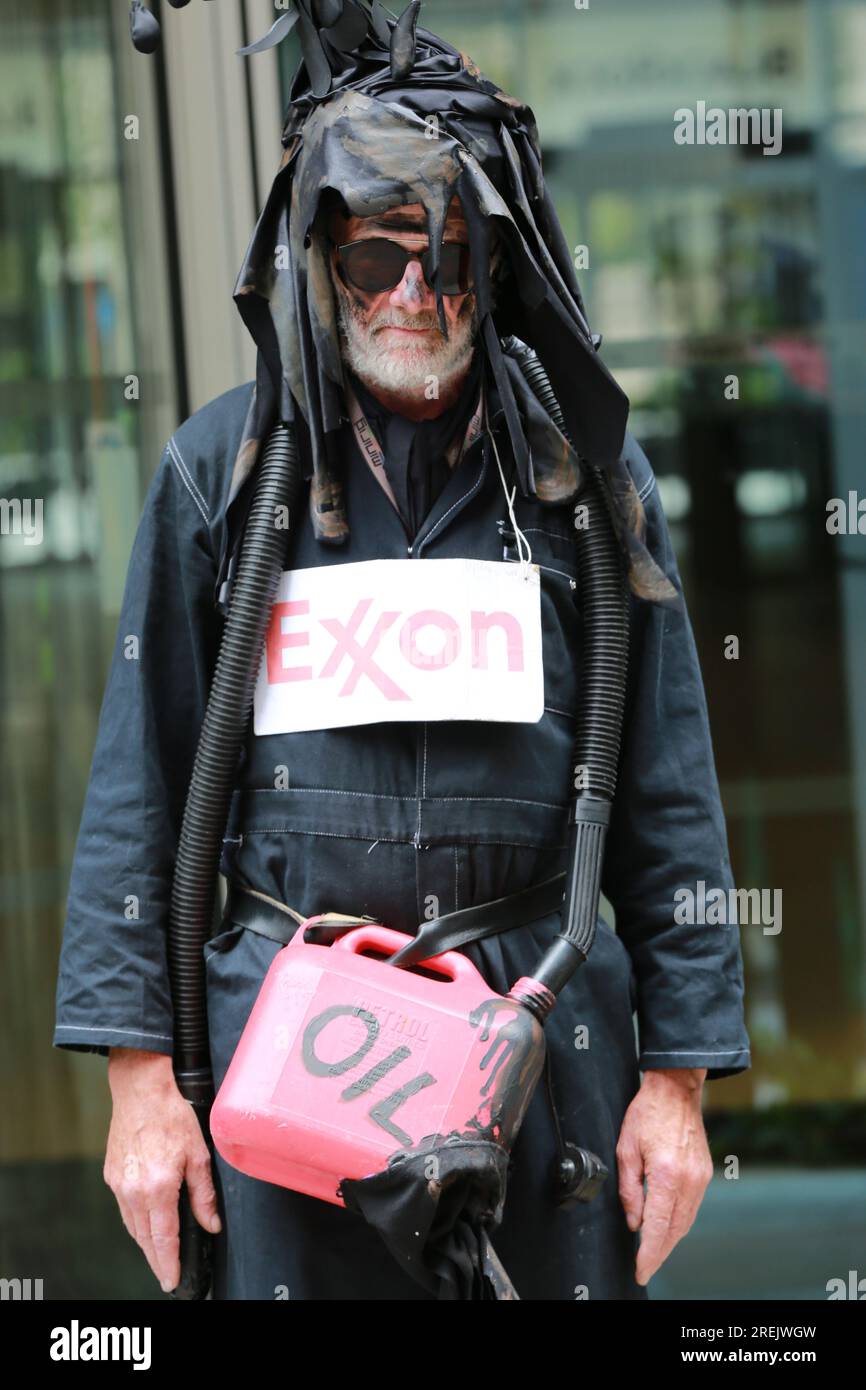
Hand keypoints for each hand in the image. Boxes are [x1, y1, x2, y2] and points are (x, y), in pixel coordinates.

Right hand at [104, 1048, 220, 1293]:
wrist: (140, 1090)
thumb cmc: (172, 1115)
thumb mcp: (199, 1154)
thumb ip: (204, 1194)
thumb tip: (212, 1224)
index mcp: (158, 1187)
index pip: (163, 1238)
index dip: (168, 1263)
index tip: (172, 1281)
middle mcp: (134, 1190)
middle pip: (144, 1238)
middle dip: (156, 1259)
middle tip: (167, 1274)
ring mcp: (119, 1184)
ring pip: (132, 1226)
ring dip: (145, 1243)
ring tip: (159, 1254)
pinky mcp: (112, 1175)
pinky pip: (124, 1209)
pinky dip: (135, 1222)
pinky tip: (146, 1223)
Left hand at [616, 1067, 711, 1285]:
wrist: (676, 1090)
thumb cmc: (648, 1113)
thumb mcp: (626, 1148)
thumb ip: (629, 1188)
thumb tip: (634, 1221)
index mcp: (667, 1174)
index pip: (658, 1226)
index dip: (649, 1253)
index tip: (641, 1270)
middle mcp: (689, 1180)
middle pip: (675, 1230)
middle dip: (660, 1252)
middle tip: (644, 1267)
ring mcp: (701, 1178)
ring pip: (686, 1222)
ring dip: (670, 1240)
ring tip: (653, 1252)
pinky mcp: (705, 1174)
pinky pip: (692, 1208)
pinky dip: (679, 1222)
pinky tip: (667, 1226)